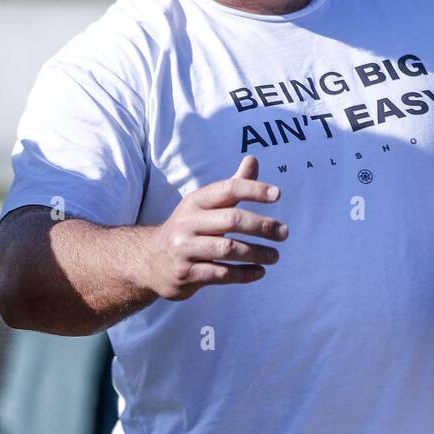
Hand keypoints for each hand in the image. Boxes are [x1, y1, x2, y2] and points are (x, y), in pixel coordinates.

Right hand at [142, 155, 286, 300]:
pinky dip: (244, 274)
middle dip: (262, 226)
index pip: (228, 189)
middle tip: (284, 233)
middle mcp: (187, 222)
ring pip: (228, 249)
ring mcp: (184, 249)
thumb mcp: (205, 205)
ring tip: (275, 256)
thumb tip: (253, 159)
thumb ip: (232, 185)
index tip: (278, 194)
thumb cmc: (189, 228)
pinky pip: (221, 274)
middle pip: (232, 220)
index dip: (254, 189)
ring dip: (257, 253)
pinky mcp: (185, 274)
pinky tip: (260, 271)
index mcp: (195, 201)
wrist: (149, 260)